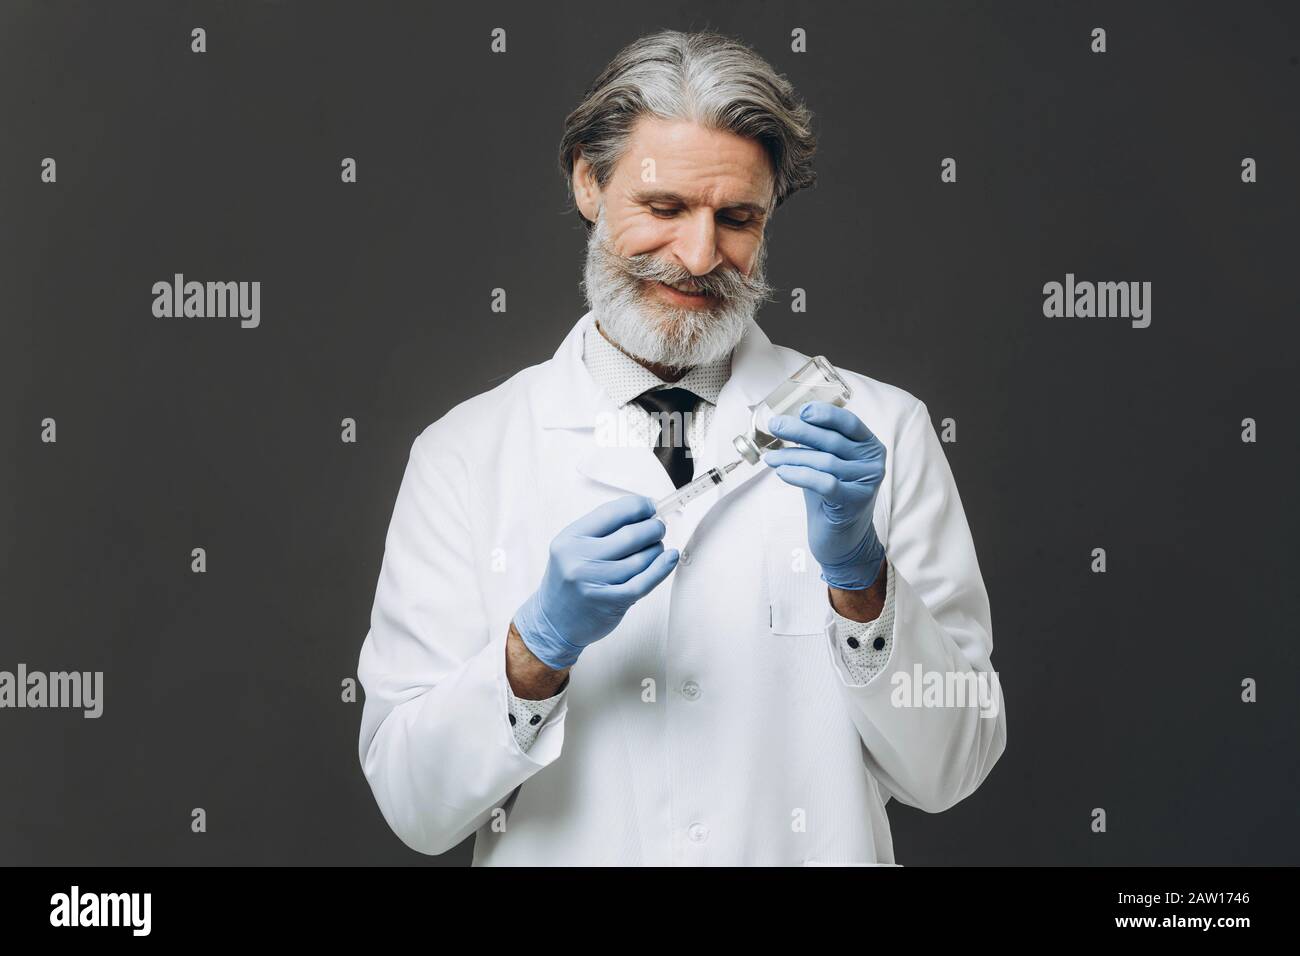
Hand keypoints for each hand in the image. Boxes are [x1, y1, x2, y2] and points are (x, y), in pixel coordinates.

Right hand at [514, 495, 679, 668]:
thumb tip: (643, 512)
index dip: (638, 507)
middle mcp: (580, 558)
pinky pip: (644, 582)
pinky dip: (662, 568)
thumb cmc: (568, 582)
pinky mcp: (610, 602)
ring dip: (656, 549)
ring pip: (641, 558)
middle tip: (657, 528)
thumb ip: (603, 530)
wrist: (553, 622)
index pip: (612, 513)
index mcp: (571, 538)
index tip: (650, 507)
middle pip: (631, 534)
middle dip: (653, 528)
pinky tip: (668, 559)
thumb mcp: (573, 548)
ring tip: (656, 548)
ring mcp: (595, 581)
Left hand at [764, 401, 886, 589]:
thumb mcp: (826, 464)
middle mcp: (873, 462)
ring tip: (771, 458)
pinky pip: (824, 482)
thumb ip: (816, 444)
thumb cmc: (831, 496)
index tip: (801, 410)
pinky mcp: (855, 502)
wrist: (841, 538)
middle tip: (775, 426)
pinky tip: (782, 472)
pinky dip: (800, 475)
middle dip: (800, 431)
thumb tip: (786, 422)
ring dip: (792, 456)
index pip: (849, 422)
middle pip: (832, 440)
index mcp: (869, 446)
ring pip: (824, 461)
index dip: (825, 414)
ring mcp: (866, 483)